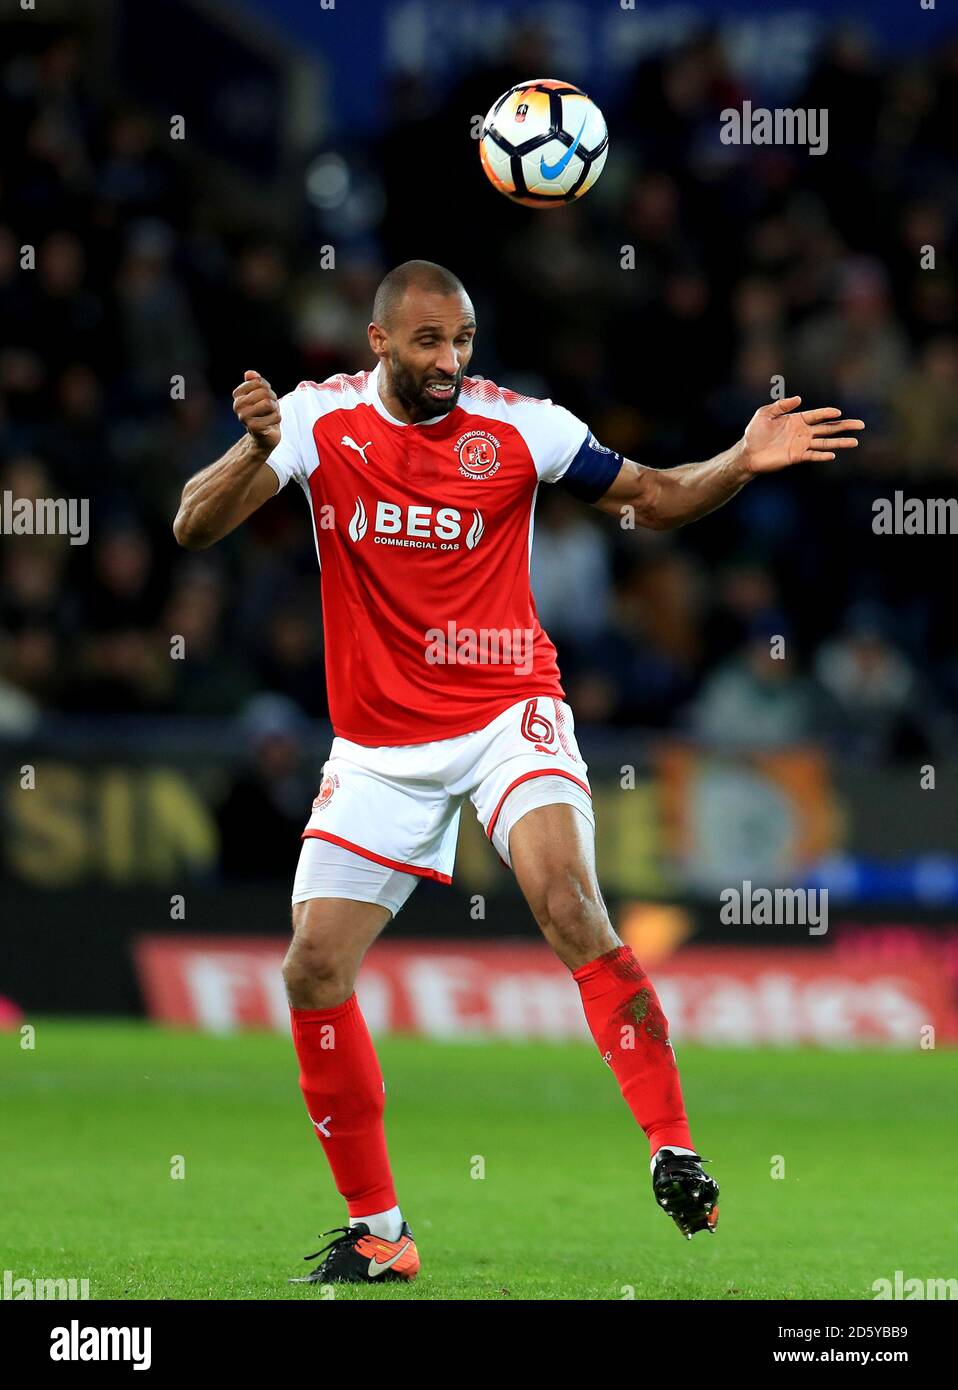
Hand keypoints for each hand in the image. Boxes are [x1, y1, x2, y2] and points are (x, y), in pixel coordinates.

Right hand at [232, 370, 280, 450]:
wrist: (264, 435)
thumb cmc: (264, 412)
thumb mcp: (262, 394)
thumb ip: (256, 382)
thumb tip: (249, 373)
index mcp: (237, 395)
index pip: (258, 381)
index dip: (267, 388)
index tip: (265, 397)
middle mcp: (237, 405)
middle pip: (264, 392)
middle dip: (273, 399)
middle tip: (270, 408)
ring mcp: (244, 417)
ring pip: (269, 403)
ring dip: (275, 409)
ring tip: (270, 414)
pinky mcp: (254, 427)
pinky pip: (275, 416)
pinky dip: (277, 419)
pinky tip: (271, 424)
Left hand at [742, 396, 863, 472]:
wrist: (748, 453)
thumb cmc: (755, 432)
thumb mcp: (765, 413)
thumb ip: (781, 405)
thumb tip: (799, 398)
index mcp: (797, 419)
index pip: (817, 415)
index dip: (827, 413)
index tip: (839, 412)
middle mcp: (803, 432)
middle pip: (828, 428)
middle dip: (844, 426)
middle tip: (861, 425)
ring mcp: (801, 445)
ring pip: (825, 442)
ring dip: (840, 442)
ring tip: (855, 442)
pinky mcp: (797, 457)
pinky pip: (813, 455)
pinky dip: (822, 455)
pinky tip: (833, 454)